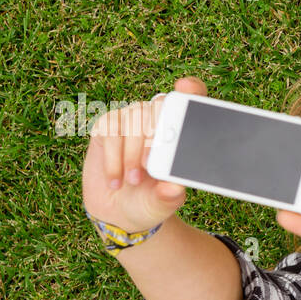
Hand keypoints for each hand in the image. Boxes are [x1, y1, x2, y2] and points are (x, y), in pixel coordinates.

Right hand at [81, 77, 201, 231]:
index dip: (191, 90)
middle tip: (150, 166)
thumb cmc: (150, 201)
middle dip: (156, 135)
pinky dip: (113, 158)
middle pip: (160, 107)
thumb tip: (173, 188)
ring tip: (133, 181)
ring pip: (134, 119)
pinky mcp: (108, 125)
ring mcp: (133, 119)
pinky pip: (110, 130)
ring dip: (132, 153)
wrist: (118, 210)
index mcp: (182, 133)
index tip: (185, 89)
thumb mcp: (162, 205)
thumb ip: (168, 197)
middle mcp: (158, 119)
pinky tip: (116, 180)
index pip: (192, 101)